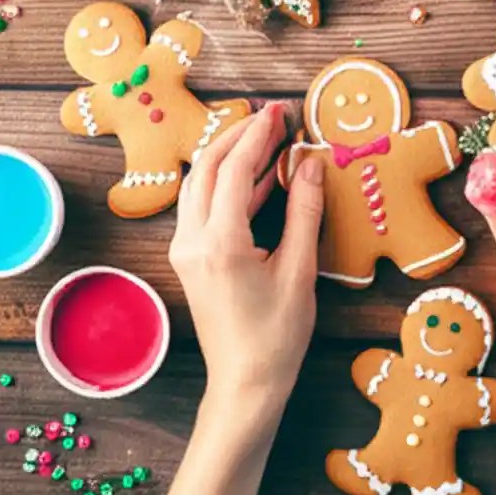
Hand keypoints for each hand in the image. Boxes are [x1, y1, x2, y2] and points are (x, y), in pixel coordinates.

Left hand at [168, 102, 324, 408]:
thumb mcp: (299, 270)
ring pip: (201, 184)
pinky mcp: (190, 258)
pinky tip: (259, 179)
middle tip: (272, 117)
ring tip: (266, 140)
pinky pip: (203, 207)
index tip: (279, 112)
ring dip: (231, 157)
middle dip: (239, 136)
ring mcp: (186, 249)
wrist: (246, 382)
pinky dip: (228, 184)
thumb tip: (310, 164)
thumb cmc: (276, 335)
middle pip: (209, 167)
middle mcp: (192, 240)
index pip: (236, 169)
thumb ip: (303, 212)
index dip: (259, 135)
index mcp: (220, 242)